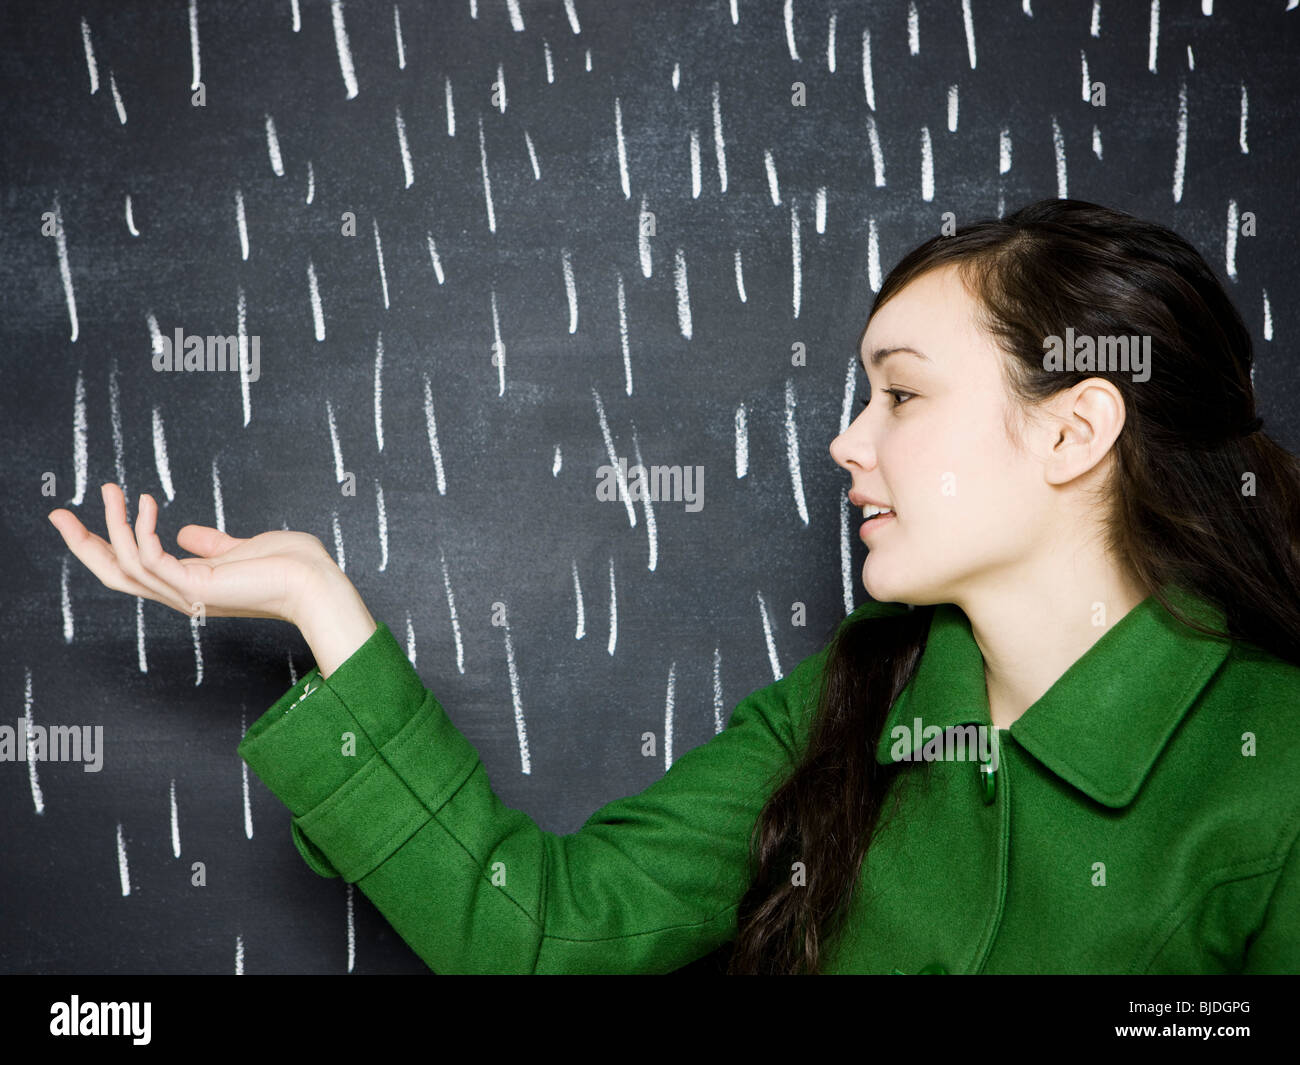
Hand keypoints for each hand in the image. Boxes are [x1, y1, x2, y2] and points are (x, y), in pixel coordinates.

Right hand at [48, 482, 334, 627]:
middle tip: (57, 513)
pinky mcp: (197, 587)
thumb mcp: (240, 549)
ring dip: (111, 525)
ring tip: (112, 488)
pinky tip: (145, 502)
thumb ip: (211, 544)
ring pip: (125, 565)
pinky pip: (151, 559)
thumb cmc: (290, 567)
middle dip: (83, 544)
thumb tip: (186, 532)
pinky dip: (140, 529)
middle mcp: (181, 595)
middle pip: (114, 575)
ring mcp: (187, 594)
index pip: (132, 569)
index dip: (103, 545)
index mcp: (189, 586)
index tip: (80, 518)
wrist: (317, 583)